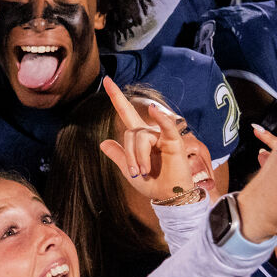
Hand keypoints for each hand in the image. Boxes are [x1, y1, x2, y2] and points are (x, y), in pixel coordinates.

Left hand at [98, 78, 203, 205]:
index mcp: (139, 138)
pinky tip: (154, 110)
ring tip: (145, 171)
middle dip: (130, 156)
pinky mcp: (173, 141)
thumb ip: (118, 155)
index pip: (126, 113)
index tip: (106, 80)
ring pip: (141, 137)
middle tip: (137, 173)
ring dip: (139, 157)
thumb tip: (103, 142)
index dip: (116, 97)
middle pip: (130, 133)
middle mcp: (150, 133)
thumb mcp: (129, 170)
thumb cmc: (152, 183)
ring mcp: (162, 135)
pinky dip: (160, 117)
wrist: (168, 196)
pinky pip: (165, 126)